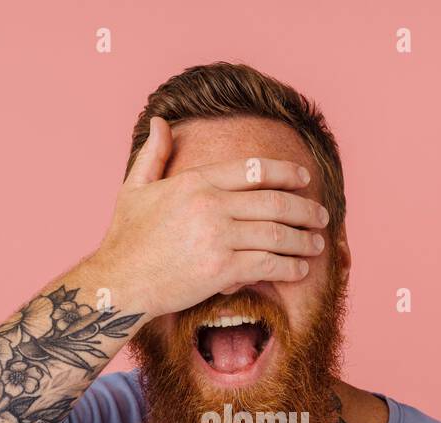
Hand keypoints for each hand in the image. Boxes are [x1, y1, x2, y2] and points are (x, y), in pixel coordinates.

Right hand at [89, 115, 329, 319]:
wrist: (119, 283)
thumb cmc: (126, 239)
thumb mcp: (134, 188)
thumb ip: (153, 155)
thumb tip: (159, 122)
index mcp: (195, 182)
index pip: (253, 170)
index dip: (285, 173)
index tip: (304, 179)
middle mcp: (210, 205)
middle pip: (274, 201)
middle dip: (304, 208)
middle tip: (321, 215)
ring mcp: (217, 238)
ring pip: (277, 234)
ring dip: (304, 240)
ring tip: (318, 244)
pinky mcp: (221, 270)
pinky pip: (268, 265)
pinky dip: (290, 267)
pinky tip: (300, 270)